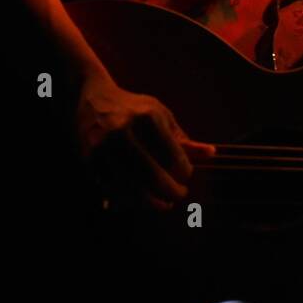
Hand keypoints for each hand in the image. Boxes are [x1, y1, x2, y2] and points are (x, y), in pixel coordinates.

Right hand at [75, 73, 215, 210]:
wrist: (91, 98)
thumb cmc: (134, 109)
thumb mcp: (161, 115)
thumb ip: (184, 139)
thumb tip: (211, 154)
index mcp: (148, 118)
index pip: (174, 157)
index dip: (185, 172)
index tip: (187, 175)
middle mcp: (124, 132)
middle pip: (153, 176)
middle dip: (172, 191)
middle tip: (180, 195)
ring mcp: (104, 148)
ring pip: (132, 188)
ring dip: (152, 202)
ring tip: (164, 204)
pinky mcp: (90, 161)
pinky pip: (113, 190)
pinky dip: (130, 200)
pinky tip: (142, 200)